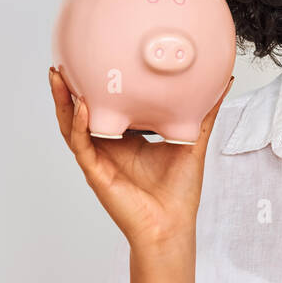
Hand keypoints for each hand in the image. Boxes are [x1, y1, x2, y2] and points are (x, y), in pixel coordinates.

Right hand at [48, 66, 233, 249]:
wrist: (172, 226)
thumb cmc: (179, 191)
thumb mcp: (192, 139)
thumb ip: (204, 111)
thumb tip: (224, 81)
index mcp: (125, 139)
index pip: (104, 105)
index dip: (95, 83)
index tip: (92, 56)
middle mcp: (107, 147)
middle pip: (80, 112)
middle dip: (68, 88)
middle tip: (62, 61)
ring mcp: (99, 159)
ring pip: (72, 126)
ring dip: (63, 101)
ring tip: (58, 76)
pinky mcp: (96, 173)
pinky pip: (82, 145)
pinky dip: (79, 125)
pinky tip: (82, 106)